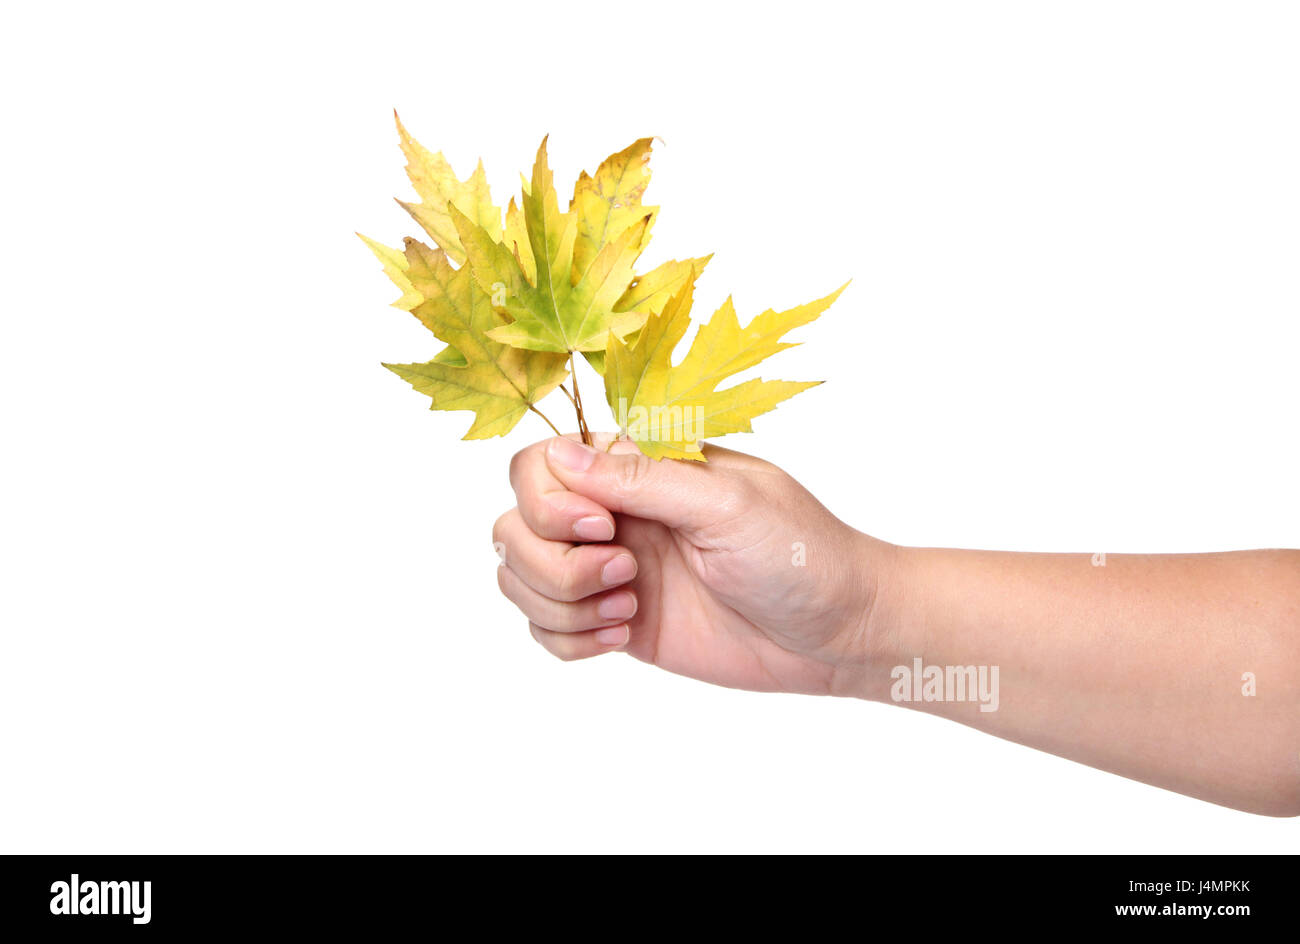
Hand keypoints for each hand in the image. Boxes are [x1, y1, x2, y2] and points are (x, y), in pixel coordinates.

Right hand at [493, 434, 892, 694]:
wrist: (835, 635)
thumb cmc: (800, 554)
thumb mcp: (727, 504)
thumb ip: (642, 478)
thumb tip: (560, 454)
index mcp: (640, 467)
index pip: (539, 465)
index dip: (550, 502)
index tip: (605, 528)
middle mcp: (613, 513)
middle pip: (515, 524)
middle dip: (552, 560)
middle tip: (627, 573)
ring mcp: (609, 569)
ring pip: (519, 577)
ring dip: (559, 602)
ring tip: (627, 609)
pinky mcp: (614, 621)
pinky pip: (545, 629)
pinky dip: (566, 639)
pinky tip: (622, 636)